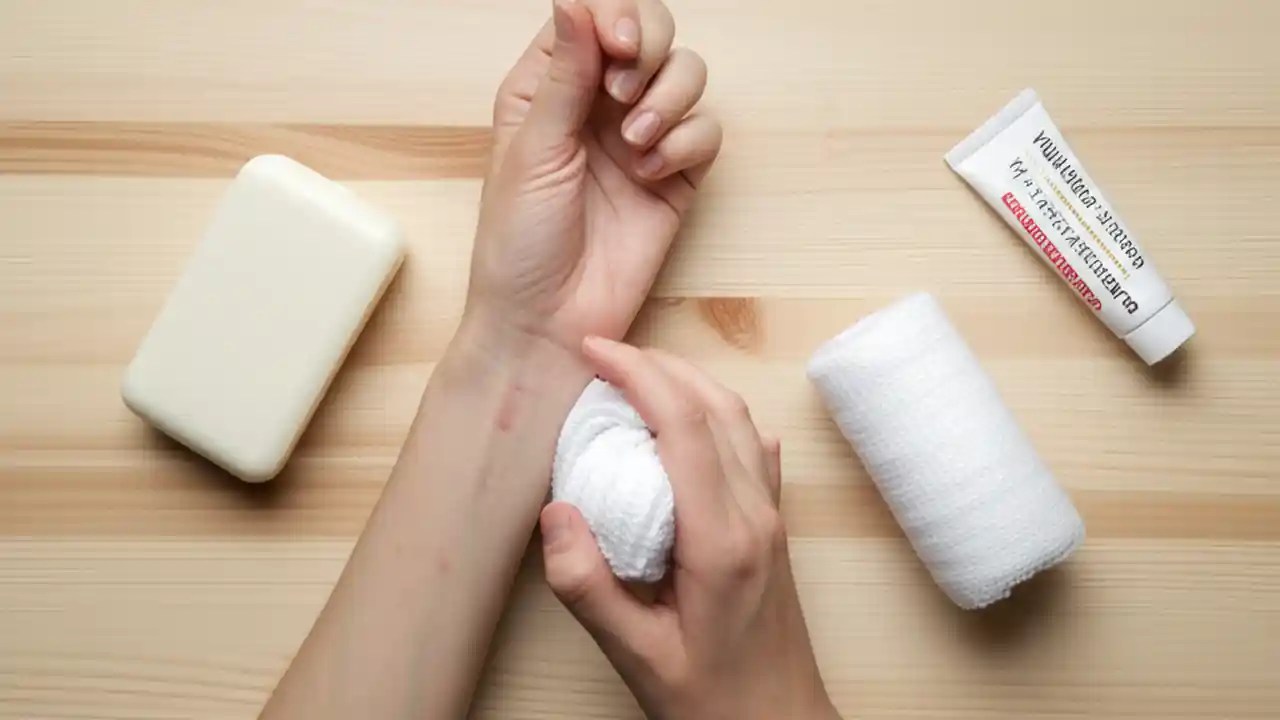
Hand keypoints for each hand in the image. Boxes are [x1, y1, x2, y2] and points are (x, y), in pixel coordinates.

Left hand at [465, 0, 720, 352]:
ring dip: (671, 97)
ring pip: (687, 76)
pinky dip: (687, 143)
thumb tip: (576, 0)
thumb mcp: (531, 149)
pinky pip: (706, 132)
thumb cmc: (518, 242)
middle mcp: (597, 105)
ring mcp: (641, 139)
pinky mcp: (675, 177)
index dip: (616, 14)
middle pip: (651, 32)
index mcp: (549, 86)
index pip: (594, 15)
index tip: (617, 44)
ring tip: (637, 140)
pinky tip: (652, 173)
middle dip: (649, 47)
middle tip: (626, 89)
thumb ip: (564, 75)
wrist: (547, 320)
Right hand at [539, 337, 840, 719]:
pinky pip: (753, 446)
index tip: (594, 350)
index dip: (638, 373)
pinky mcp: (775, 524)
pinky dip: (716, 412)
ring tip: (634, 376)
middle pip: (715, 404)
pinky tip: (688, 420)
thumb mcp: (636, 658)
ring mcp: (772, 515)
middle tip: (602, 355)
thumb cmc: (713, 701)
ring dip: (688, 381)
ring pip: (739, 417)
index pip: (683, 425)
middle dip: (658, 363)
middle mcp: (756, 514)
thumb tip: (556, 511)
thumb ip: (589, 587)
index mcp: (721, 540)